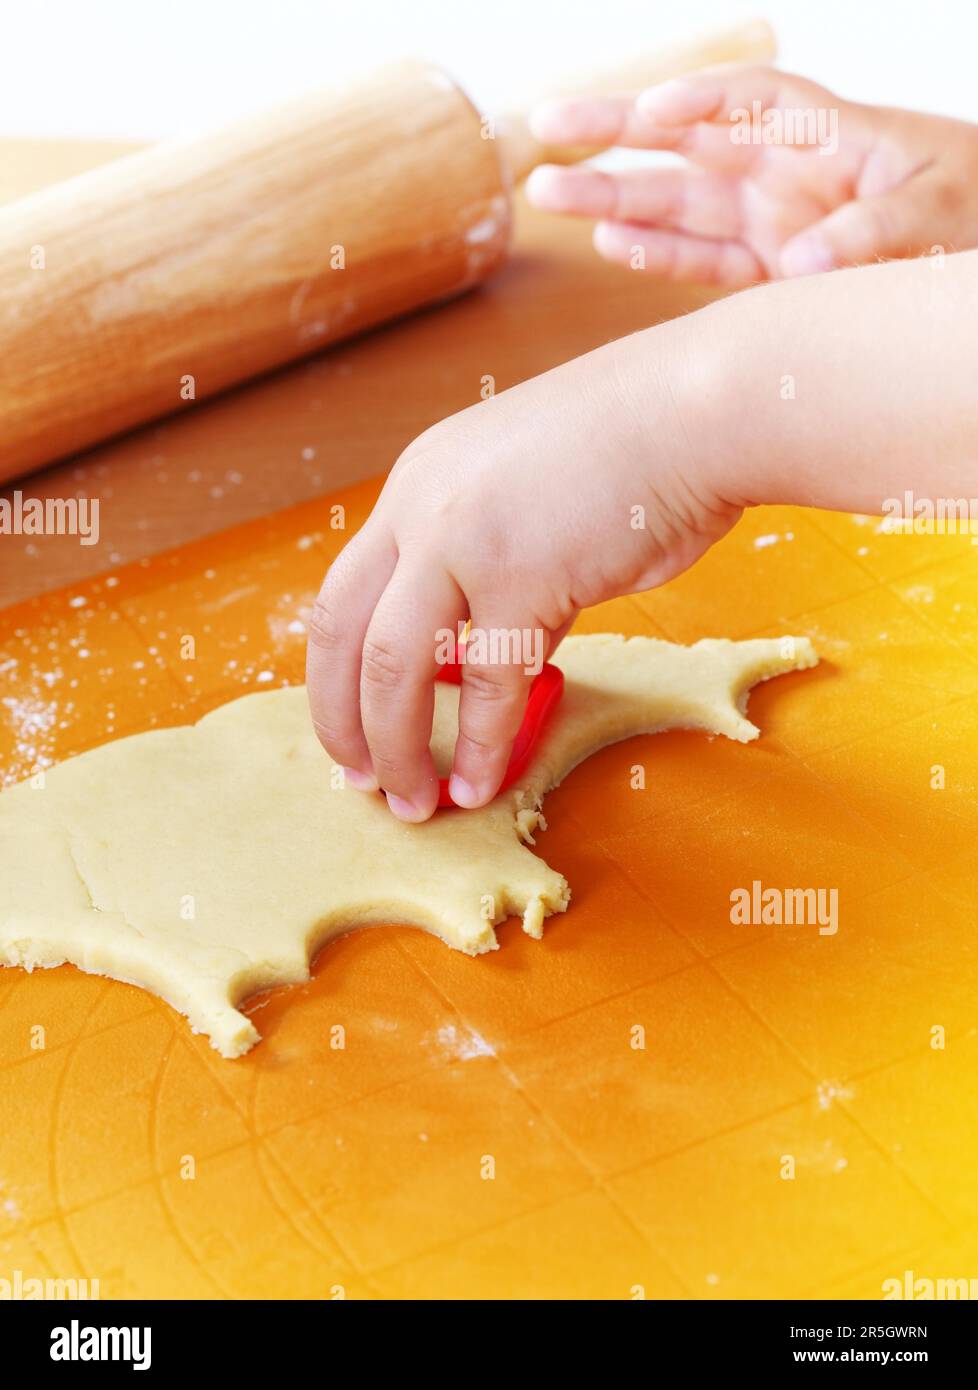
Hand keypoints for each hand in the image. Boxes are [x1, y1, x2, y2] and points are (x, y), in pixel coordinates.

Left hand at [306, 325, 739, 820]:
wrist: (696, 413)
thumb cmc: (629, 456)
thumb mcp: (523, 502)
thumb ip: (491, 574)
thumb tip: (483, 656)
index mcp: (417, 486)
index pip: (344, 592)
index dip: (337, 672)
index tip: (350, 725)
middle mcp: (420, 508)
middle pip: (339, 632)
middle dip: (342, 718)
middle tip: (356, 779)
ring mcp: (463, 540)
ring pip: (395, 666)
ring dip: (397, 745)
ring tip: (411, 801)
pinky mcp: (522, 576)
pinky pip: (490, 685)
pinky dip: (482, 746)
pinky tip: (480, 785)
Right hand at [526, 65, 977, 284]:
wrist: (973, 247)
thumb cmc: (968, 209)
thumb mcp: (937, 209)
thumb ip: (874, 231)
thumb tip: (800, 262)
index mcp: (826, 132)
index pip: (749, 100)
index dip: (700, 98)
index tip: (656, 110)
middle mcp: (782, 171)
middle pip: (685, 142)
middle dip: (614, 133)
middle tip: (546, 128)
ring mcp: (766, 222)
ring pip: (675, 203)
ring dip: (612, 199)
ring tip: (547, 193)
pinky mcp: (763, 272)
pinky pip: (700, 263)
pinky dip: (658, 256)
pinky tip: (611, 245)